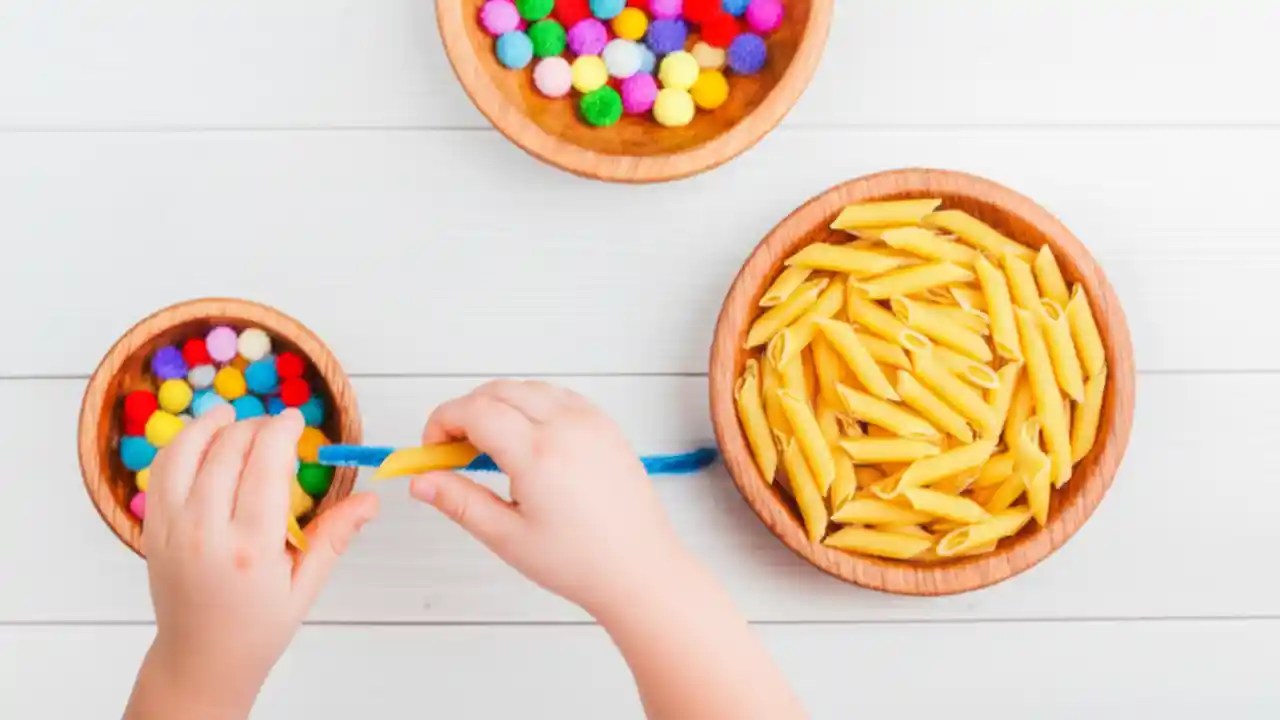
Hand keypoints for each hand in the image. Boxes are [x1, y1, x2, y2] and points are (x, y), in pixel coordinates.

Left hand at [127, 405, 378, 717]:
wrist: (201, 659)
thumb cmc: (258, 627)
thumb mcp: (305, 586)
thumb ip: (335, 536)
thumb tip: (371, 500)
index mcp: (250, 547)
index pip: (265, 465)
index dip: (281, 431)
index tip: (295, 419)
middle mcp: (205, 533)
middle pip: (227, 452)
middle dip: (253, 427)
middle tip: (274, 424)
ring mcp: (171, 530)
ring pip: (184, 454)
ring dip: (208, 427)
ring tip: (229, 415)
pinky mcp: (151, 531)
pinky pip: (160, 473)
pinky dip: (179, 448)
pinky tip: (200, 441)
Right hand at [408, 380, 686, 614]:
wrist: (640, 569)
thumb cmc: (580, 561)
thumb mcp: (507, 536)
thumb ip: (459, 501)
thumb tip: (420, 480)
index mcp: (538, 453)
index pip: (474, 410)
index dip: (442, 423)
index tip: (433, 450)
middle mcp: (566, 426)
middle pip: (497, 391)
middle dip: (466, 413)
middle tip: (454, 453)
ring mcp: (591, 421)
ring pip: (527, 388)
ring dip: (498, 406)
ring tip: (489, 451)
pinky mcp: (606, 425)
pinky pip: (557, 396)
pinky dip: (531, 406)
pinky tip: (525, 443)